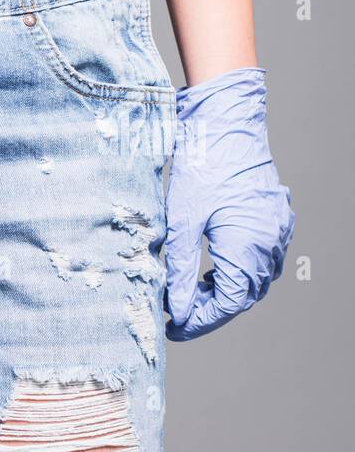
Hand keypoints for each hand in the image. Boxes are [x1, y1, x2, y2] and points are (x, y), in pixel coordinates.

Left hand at [165, 67, 294, 340]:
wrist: (225, 124)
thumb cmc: (200, 169)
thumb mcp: (180, 225)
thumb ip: (181, 273)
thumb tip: (178, 310)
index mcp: (249, 245)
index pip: (229, 303)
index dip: (201, 321)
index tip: (174, 327)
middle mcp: (271, 240)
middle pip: (245, 293)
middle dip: (211, 309)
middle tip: (177, 314)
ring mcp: (278, 226)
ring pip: (255, 277)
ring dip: (225, 291)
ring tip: (191, 295)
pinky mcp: (275, 215)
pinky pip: (261, 256)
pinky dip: (238, 270)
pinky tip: (213, 270)